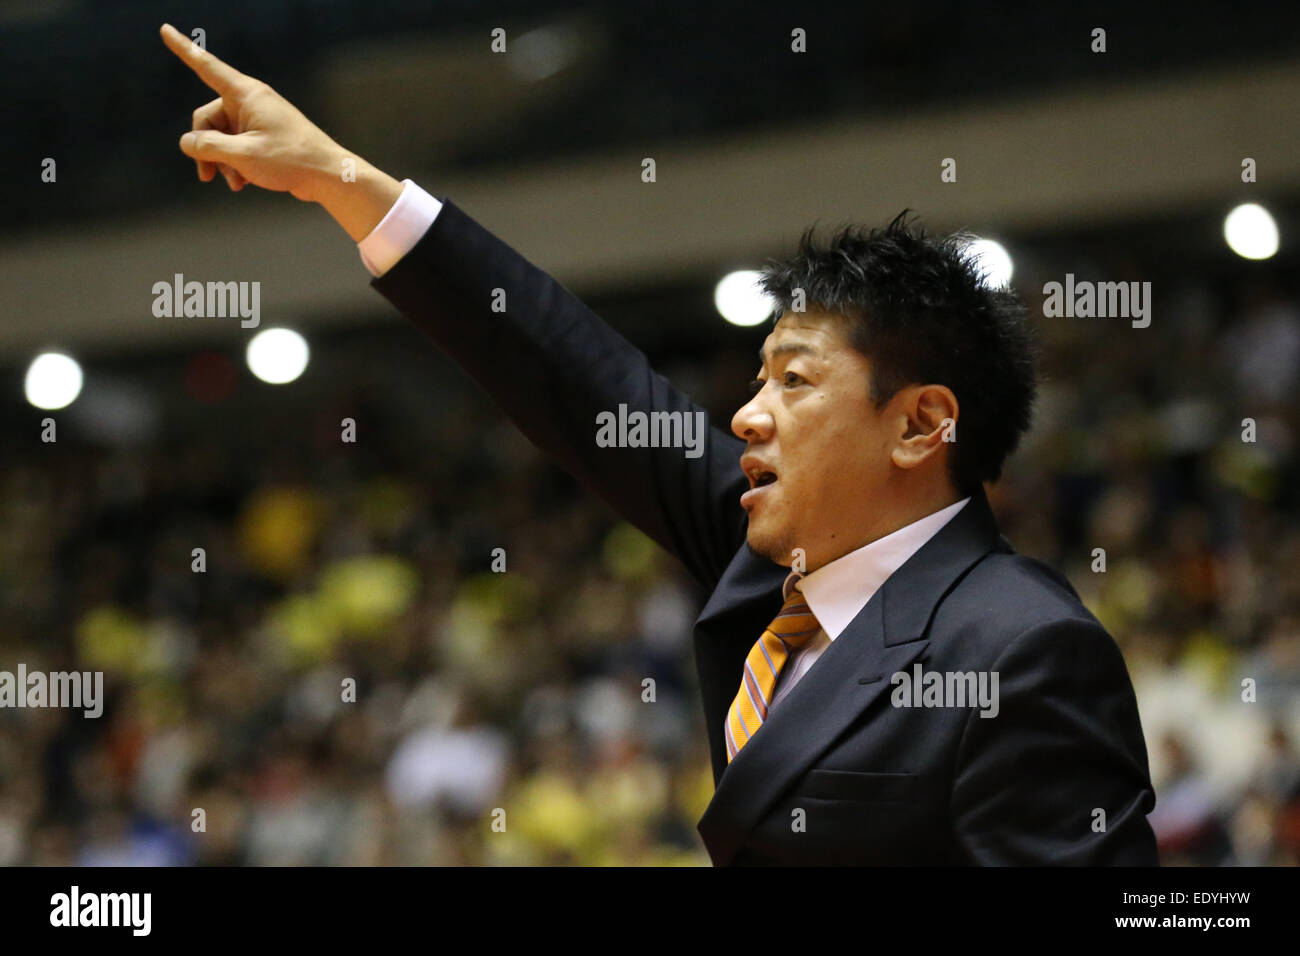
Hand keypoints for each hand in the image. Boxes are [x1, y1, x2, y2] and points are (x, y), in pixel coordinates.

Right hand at [160, 23, 404, 240]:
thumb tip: (187, 142)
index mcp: (246, 94)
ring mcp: (257, 119)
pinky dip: (235, 163)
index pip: (206, 67)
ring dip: (222, 161)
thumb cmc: (290, 160)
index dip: (184, 50)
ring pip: (222, 136)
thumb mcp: (242, 155)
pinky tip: (242, 183)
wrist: (328, 176)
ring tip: (235, 183)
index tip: (164, 29)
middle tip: (207, 176)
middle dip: (206, 147)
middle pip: (208, 117)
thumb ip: (208, 146)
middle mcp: (250, 101)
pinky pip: (237, 145)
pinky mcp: (264, 136)